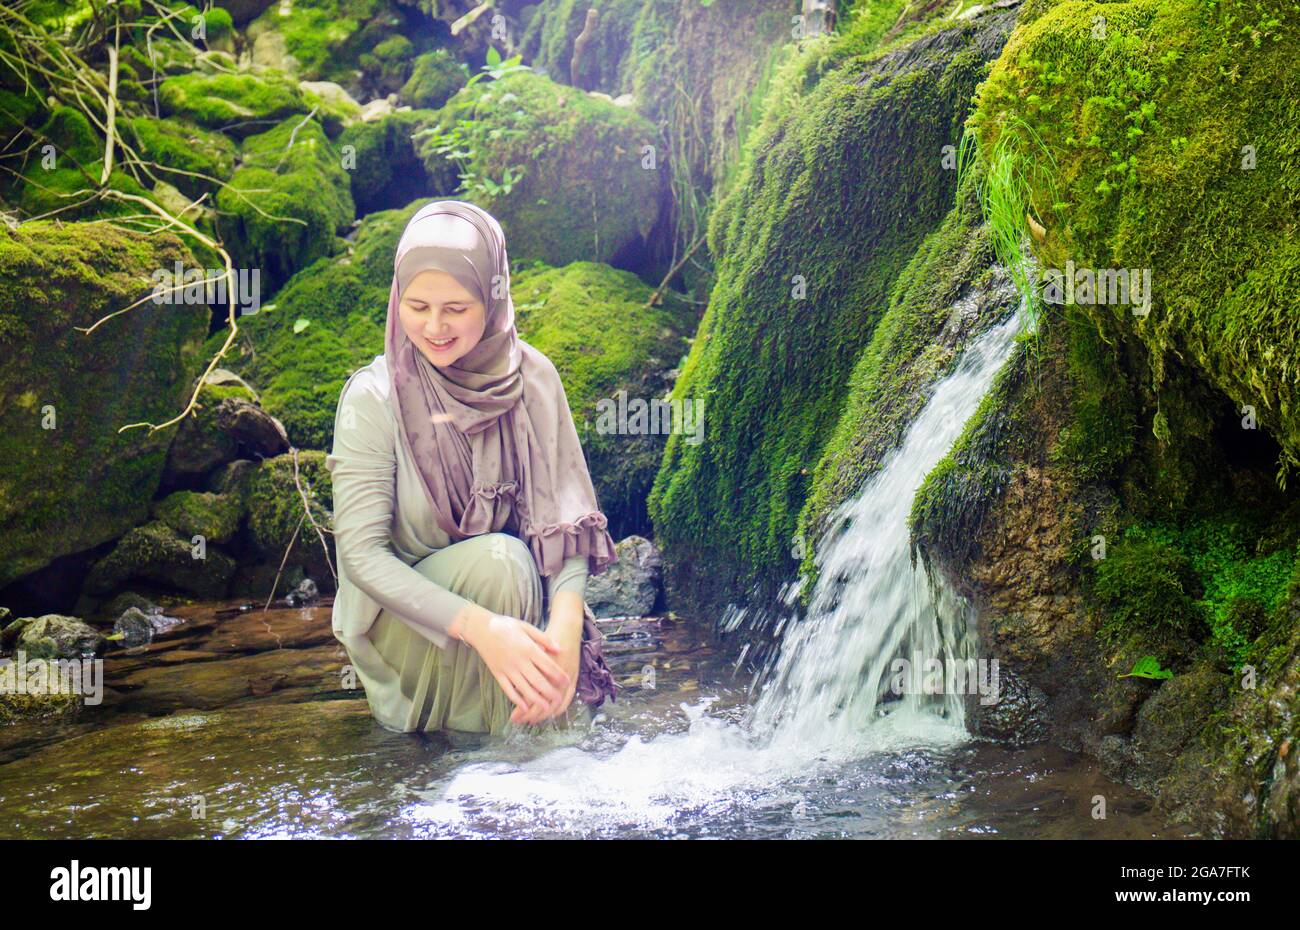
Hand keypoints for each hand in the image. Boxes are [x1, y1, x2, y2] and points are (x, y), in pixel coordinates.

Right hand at [458, 610, 569, 724]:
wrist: (481, 628)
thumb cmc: (505, 626)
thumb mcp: (526, 626)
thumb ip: (544, 638)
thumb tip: (559, 649)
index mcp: (528, 648)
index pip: (547, 665)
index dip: (558, 674)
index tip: (566, 681)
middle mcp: (519, 661)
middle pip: (537, 680)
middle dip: (549, 691)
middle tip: (559, 699)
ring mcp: (508, 669)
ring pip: (524, 688)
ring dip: (536, 699)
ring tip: (546, 707)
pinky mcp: (498, 674)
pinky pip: (508, 689)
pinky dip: (516, 699)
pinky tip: (524, 706)